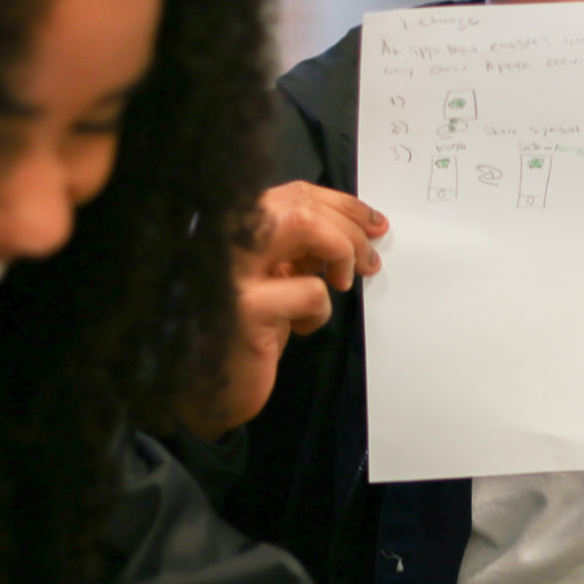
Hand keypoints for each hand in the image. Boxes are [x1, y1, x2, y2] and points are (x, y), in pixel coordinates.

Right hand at [178, 182, 386, 440]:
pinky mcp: (246, 307)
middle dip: (349, 226)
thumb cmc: (246, 331)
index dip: (340, 204)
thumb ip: (302, 249)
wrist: (209, 389)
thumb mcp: (277, 279)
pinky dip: (321, 310)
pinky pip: (309, 290)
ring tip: (347, 282)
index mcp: (234, 229)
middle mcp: (226, 239)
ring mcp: (232, 269)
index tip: (373, 222)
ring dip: (341, 249)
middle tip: (371, 259)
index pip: (293, 193)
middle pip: (300, 203)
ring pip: (303, 224)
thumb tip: (359, 227)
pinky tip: (302, 327)